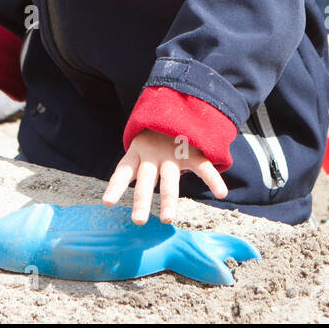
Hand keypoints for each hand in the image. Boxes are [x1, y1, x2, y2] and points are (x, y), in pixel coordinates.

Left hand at [103, 129, 227, 224]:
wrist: (175, 106)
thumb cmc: (153, 136)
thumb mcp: (140, 147)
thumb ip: (134, 168)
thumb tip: (115, 196)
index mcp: (137, 153)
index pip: (123, 171)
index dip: (115, 186)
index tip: (107, 203)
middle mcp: (153, 155)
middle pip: (146, 181)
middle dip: (141, 201)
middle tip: (138, 221)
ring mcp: (173, 153)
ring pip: (170, 179)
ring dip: (169, 199)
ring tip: (167, 219)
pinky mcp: (192, 151)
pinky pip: (203, 167)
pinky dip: (213, 179)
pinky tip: (221, 193)